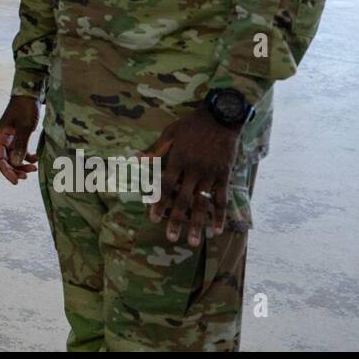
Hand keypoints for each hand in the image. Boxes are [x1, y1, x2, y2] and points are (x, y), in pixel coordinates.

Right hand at [0, 95, 40, 184]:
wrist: (30, 94)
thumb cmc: (25, 107)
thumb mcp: (24, 126)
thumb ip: (20, 144)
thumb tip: (15, 163)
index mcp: (0, 136)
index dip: (6, 172)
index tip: (16, 181)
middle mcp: (2, 138)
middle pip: (5, 160)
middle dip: (15, 169)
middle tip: (27, 175)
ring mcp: (10, 138)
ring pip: (12, 157)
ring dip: (21, 164)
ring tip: (33, 168)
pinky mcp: (17, 136)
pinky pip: (19, 152)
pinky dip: (26, 157)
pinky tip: (35, 159)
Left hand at [140, 108, 238, 246]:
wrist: (221, 117)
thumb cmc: (192, 125)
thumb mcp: (170, 133)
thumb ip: (155, 150)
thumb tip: (134, 157)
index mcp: (178, 160)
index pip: (165, 185)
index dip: (159, 202)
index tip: (152, 218)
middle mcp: (193, 170)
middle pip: (183, 199)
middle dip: (176, 219)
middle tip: (170, 238)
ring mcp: (210, 174)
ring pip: (203, 203)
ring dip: (198, 224)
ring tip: (194, 242)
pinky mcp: (224, 175)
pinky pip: (221, 198)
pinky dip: (220, 215)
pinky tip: (217, 230)